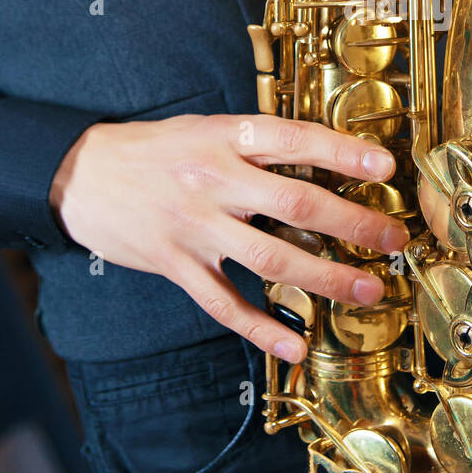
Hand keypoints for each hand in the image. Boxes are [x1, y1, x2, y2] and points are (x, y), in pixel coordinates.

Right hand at [49, 114, 409, 362]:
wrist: (78, 174)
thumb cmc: (154, 149)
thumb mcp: (205, 127)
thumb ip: (257, 144)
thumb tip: (322, 157)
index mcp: (225, 137)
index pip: (293, 139)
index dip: (342, 152)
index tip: (385, 167)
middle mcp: (213, 179)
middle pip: (295, 201)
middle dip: (352, 223)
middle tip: (393, 238)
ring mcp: (194, 225)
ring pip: (270, 256)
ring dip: (326, 277)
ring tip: (367, 290)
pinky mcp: (175, 264)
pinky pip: (224, 303)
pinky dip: (262, 328)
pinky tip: (294, 345)